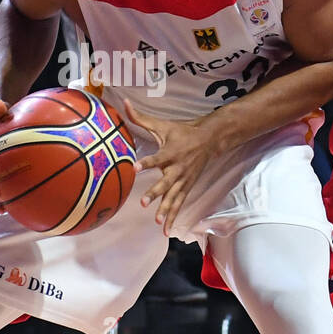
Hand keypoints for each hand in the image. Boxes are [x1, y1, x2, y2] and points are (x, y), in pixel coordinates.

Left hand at [124, 98, 212, 235]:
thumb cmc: (181, 132)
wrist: (209, 141)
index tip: (135, 168)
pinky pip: (179, 204)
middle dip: (155, 193)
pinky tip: (165, 230)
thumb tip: (123, 103)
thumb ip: (141, 118)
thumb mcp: (162, 124)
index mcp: (171, 152)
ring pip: (174, 197)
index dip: (146, 163)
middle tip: (143, 203)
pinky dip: (173, 217)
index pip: (156, 159)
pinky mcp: (187, 187)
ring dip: (165, 210)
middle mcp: (177, 168)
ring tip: (156, 222)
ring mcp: (183, 180)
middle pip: (166, 183)